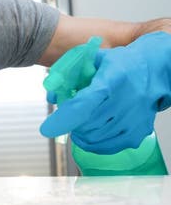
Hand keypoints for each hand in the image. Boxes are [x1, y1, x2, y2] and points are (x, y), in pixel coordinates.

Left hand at [40, 31, 170, 153]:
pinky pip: (110, 146)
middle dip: (71, 123)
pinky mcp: (137, 132)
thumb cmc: (126, 63)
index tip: (48, 128)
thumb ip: (74, 68)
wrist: (156, 70)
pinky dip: (95, 144)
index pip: (85, 104)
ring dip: (81, 134)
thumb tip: (53, 82)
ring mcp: (132, 119)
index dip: (65, 118)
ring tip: (78, 124)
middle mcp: (124, 101)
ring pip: (96, 137)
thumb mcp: (99, 58)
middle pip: (87, 124)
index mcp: (112, 80)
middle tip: (66, 118)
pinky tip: (88, 136)